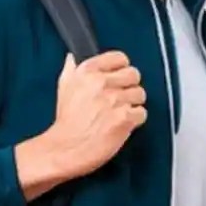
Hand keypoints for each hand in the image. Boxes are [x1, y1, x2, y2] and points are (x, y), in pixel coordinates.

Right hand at [44, 51, 147, 177]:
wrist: (66, 148)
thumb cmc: (66, 121)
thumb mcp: (64, 88)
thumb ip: (72, 69)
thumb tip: (73, 58)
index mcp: (88, 72)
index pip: (119, 58)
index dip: (122, 69)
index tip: (119, 78)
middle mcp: (101, 83)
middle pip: (134, 74)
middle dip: (130, 86)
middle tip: (121, 98)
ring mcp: (114, 100)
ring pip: (140, 94)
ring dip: (133, 104)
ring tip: (119, 113)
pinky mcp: (124, 118)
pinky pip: (141, 113)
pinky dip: (135, 120)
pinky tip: (122, 124)